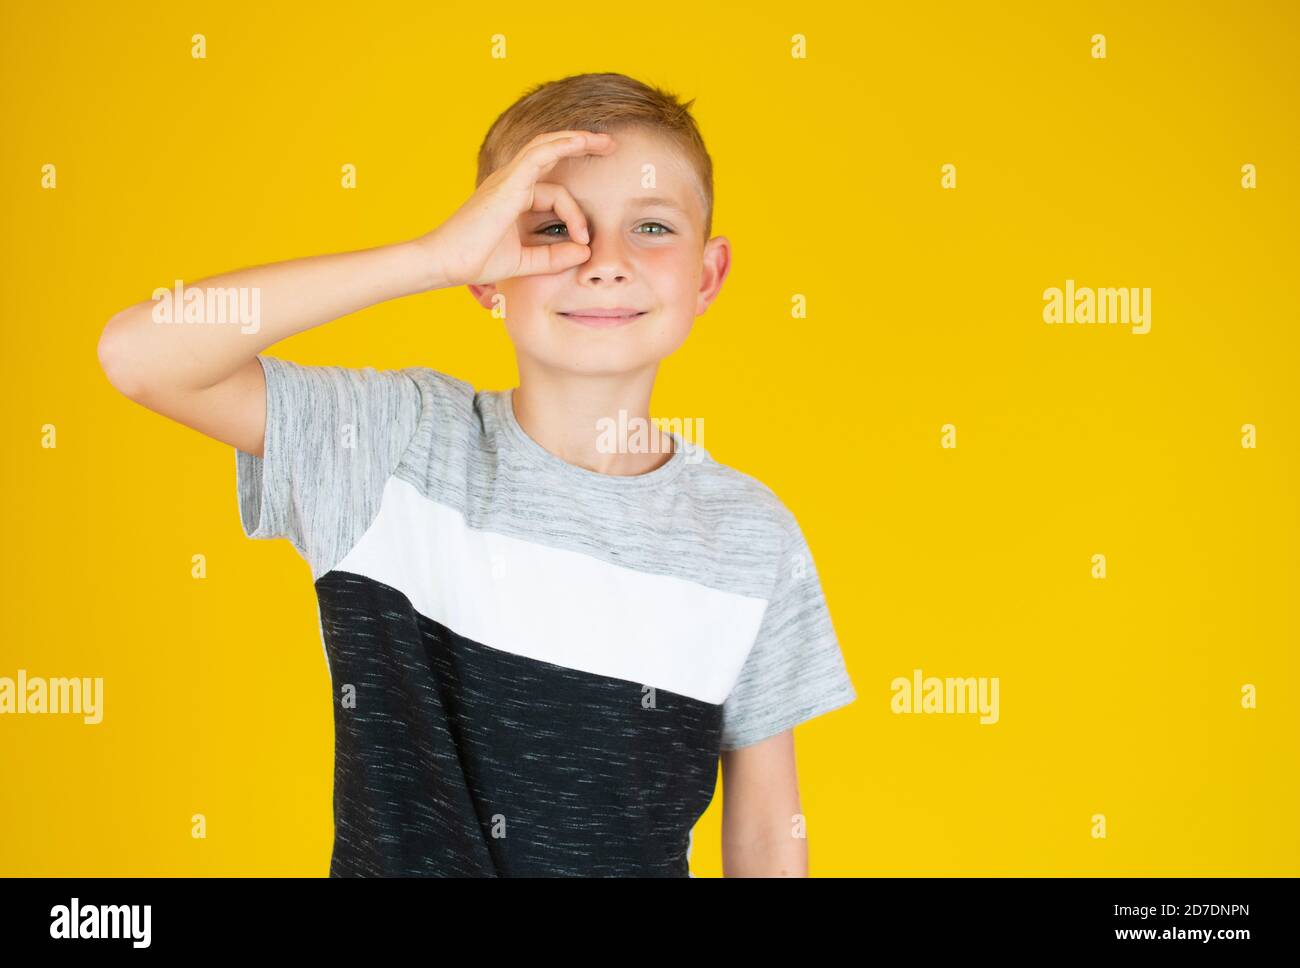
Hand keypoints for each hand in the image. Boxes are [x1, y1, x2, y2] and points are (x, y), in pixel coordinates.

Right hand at [417, 130, 614, 287]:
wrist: (446, 263)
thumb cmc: (477, 261)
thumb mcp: (526, 261)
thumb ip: (554, 257)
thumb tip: (585, 252)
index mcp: (514, 197)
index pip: (556, 196)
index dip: (576, 217)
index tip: (582, 243)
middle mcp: (511, 182)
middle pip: (552, 154)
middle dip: (582, 147)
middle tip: (609, 146)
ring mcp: (508, 179)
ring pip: (547, 147)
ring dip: (578, 140)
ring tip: (605, 142)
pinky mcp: (508, 182)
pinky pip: (539, 154)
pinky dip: (563, 145)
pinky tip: (583, 141)